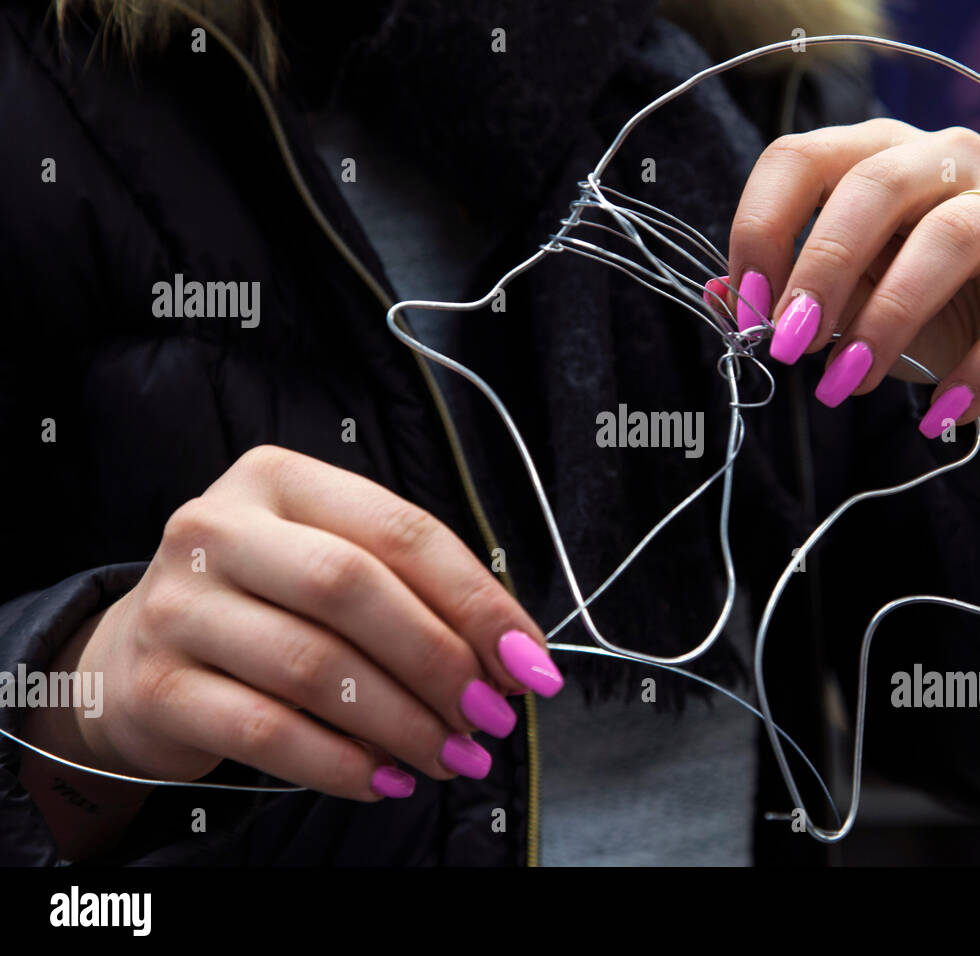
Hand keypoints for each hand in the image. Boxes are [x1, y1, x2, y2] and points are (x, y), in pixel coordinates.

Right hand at [23, 446, 560, 840]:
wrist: (137, 657)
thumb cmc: (268, 605)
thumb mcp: (332, 565)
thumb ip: (416, 593)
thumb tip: (515, 657)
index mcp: (279, 480)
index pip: (401, 531)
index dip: (477, 601)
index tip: (528, 662)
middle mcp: (217, 528)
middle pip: (353, 589)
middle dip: (439, 661)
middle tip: (490, 716)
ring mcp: (176, 605)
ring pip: (312, 665)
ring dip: (401, 722)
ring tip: (451, 756)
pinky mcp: (156, 686)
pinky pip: (265, 732)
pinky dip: (341, 764)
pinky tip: (386, 779)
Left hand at [721, 119, 979, 490]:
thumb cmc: (922, 307)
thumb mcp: (845, 299)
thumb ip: (787, 293)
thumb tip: (718, 298)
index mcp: (875, 154)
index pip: (800, 158)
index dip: (761, 230)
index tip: (746, 310)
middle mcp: (946, 160)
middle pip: (873, 188)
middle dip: (819, 270)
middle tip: (788, 346)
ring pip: (949, 239)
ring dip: (887, 321)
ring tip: (849, 385)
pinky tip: (942, 412)